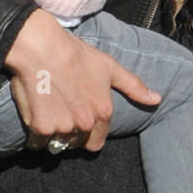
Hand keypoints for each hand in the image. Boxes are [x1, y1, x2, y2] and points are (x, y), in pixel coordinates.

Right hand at [4, 10, 159, 152]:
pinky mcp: (40, 127)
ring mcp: (62, 127)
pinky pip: (37, 143)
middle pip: (76, 143)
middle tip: (63, 112)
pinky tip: (36, 115)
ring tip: (49, 111)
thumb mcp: (110, 67)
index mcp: (103, 112)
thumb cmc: (76, 55)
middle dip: (71, 133)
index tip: (78, 120)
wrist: (42, 48)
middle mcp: (85, 124)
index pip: (96, 143)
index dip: (87, 133)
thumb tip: (157, 99)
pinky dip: (35, 135)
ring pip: (57, 143)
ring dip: (53, 134)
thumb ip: (134, 86)